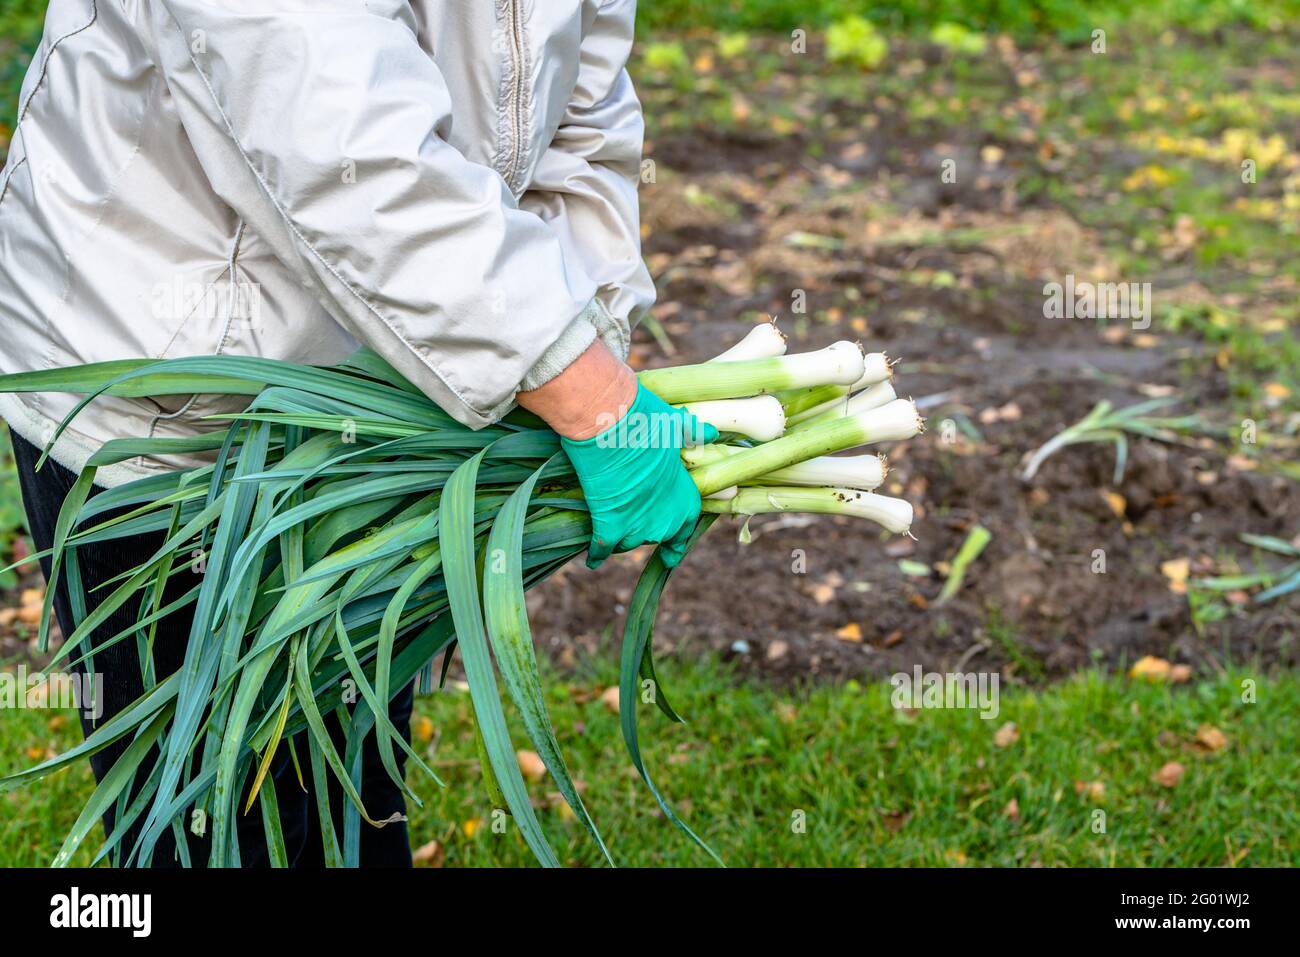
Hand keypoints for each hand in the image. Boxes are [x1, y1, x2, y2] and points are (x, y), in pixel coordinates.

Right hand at [518, 342, 717, 567]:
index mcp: (685, 499)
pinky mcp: (608, 525)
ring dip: (619, 537)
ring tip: (609, 526)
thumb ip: (693, 434)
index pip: (685, 530)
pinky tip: (592, 559)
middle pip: (653, 536)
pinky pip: (601, 549)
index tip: (671, 554)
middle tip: (628, 515)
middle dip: (641, 529)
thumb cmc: (646, 420)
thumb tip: (711, 432)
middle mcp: (665, 520)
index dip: (676, 541)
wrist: (611, 419)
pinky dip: (596, 554)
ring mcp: (636, 525)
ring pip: (626, 543)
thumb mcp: (676, 425)